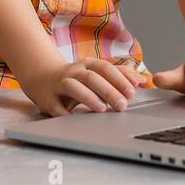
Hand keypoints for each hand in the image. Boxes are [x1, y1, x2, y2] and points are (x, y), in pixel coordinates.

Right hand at [18, 57, 148, 117]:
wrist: (42, 77)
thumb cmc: (76, 78)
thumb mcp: (97, 73)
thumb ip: (119, 75)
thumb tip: (143, 80)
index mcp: (88, 65)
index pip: (106, 68)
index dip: (119, 79)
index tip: (133, 91)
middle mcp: (74, 72)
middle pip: (93, 78)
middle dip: (109, 91)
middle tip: (123, 105)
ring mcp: (59, 83)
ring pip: (74, 87)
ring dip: (88, 97)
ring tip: (102, 109)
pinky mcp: (47, 98)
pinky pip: (56, 106)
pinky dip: (65, 113)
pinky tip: (75, 119)